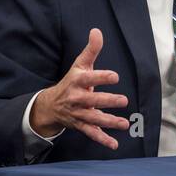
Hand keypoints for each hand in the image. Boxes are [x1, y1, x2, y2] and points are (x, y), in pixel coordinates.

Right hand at [30, 28, 130, 148]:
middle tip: (123, 100)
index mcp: (77, 81)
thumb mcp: (79, 65)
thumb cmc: (71, 82)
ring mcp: (78, 113)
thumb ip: (91, 50)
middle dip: (107, 101)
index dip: (101, 77)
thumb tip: (97, 30)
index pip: (89, 79)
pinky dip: (102, 139)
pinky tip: (114, 144)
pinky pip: (92, 133)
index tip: (115, 76)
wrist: (51, 105)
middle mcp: (77, 98)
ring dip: (108, 122)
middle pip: (92, 100)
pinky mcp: (81, 125)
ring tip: (124, 123)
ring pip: (94, 118)